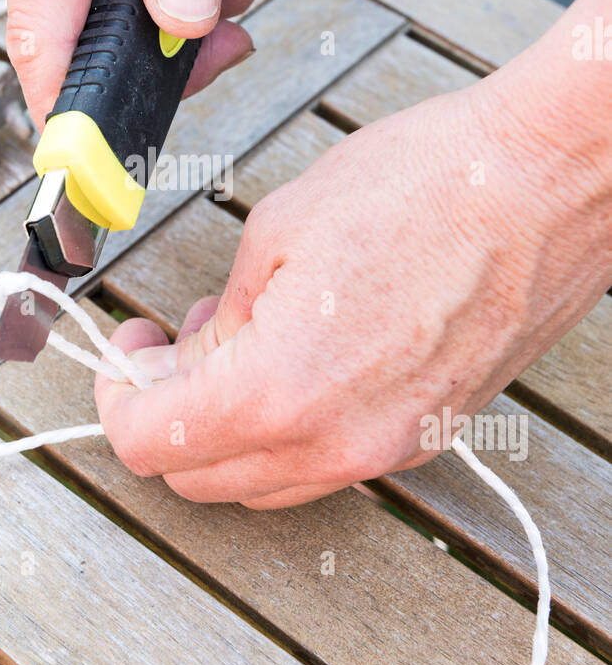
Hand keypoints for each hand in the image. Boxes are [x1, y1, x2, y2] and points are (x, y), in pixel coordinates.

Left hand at [96, 54, 611, 507]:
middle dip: (164, 418)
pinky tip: (293, 355)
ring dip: (225, 429)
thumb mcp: (279, 232)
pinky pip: (328, 461)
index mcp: (281, 391)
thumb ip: (221, 317)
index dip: (118, 395)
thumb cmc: (431, 186)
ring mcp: (389, 449)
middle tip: (165, 350)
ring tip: (232, 341)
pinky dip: (288, 428)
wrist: (545, 182)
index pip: (152, 444)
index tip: (126, 353)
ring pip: (266, 482)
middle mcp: (337, 444)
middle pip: (202, 479)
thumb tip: (196, 357)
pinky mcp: (426, 436)